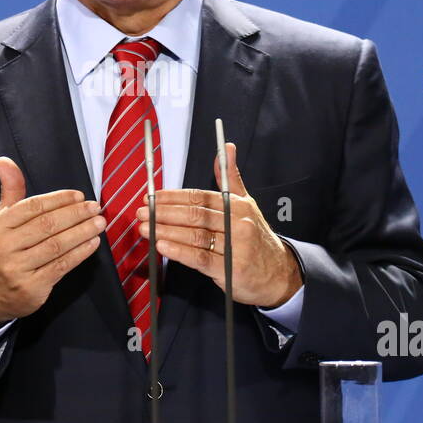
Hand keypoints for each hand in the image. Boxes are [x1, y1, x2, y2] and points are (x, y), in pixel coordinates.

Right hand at [0, 157, 106, 328]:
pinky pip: (61, 266)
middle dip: (75, 214)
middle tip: (95, 207)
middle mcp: (4, 247)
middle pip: (47, 225)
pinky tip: (92, 243)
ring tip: (99, 223)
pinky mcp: (32, 288)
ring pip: (57, 245)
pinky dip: (80, 253)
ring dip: (82, 232)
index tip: (79, 196)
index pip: (32, 207)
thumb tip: (4, 160)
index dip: (59, 200)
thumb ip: (10, 191)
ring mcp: (17, 269)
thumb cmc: (1, 250)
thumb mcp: (0, 220)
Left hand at [135, 142, 301, 307]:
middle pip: (195, 215)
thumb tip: (227, 147)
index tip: (153, 197)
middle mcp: (238, 224)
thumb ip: (231, 179)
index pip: (200, 197)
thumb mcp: (248, 205)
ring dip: (166, 230)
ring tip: (145, 228)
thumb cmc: (257, 240)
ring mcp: (235, 247)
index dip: (173, 197)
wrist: (279, 275)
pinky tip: (162, 246)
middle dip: (164, 213)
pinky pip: (199, 257)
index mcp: (238, 206)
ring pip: (194, 235)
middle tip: (142, 212)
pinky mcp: (230, 269)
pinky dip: (178, 251)